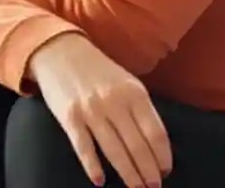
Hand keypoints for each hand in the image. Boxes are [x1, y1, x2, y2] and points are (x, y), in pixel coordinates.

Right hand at [28, 33, 171, 187]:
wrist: (59, 50)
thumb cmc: (96, 69)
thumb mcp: (126, 82)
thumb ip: (140, 107)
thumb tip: (155, 143)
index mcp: (134, 93)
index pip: (156, 133)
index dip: (163, 156)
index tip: (165, 171)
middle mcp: (114, 102)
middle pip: (138, 146)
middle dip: (148, 171)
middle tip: (153, 187)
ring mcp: (91, 110)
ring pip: (114, 151)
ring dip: (128, 174)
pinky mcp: (69, 117)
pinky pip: (84, 147)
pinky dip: (93, 166)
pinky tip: (100, 180)